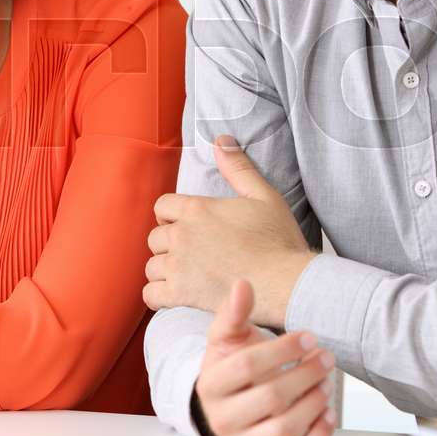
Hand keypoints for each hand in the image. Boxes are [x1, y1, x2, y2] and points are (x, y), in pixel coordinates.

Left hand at [143, 135, 316, 328]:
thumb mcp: (263, 196)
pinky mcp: (180, 294)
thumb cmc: (278, 240)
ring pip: (152, 266)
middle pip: (154, 237)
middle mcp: (181, 236)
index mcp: (196, 209)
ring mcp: (178, 266)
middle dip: (168, 244)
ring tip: (185, 275)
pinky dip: (158, 296)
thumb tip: (221, 139)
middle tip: (189, 253)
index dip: (171, 216)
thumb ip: (238, 167)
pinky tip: (173, 296)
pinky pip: (150, 294)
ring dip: (164, 270)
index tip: (185, 226)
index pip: (162, 206)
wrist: (286, 282)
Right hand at [196, 280, 335, 435]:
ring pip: (284, 430)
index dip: (283, 349)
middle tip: (328, 358)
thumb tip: (242, 285)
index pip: (248, 365)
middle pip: (271, 397)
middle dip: (306, 374)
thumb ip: (234, 312)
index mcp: (209, 384)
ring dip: (314, 403)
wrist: (227, 404)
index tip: (309, 337)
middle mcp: (221, 419)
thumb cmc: (232, 365)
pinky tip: (328, 413)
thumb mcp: (228, 338)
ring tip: (327, 382)